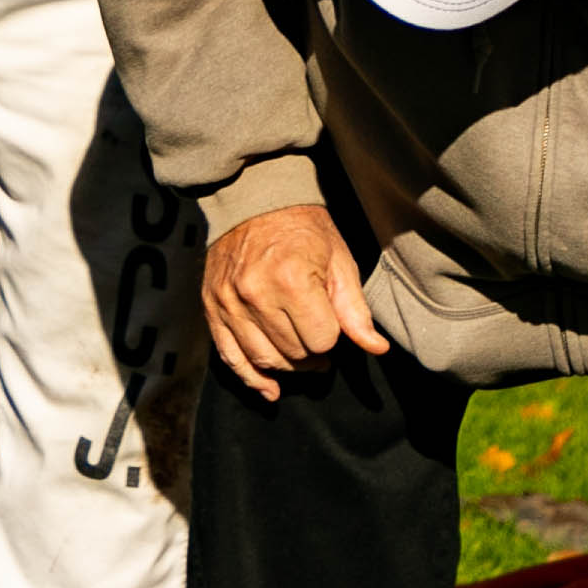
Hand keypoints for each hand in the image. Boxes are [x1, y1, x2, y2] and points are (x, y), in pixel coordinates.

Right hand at [202, 200, 383, 396]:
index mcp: (292, 279)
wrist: (253, 198)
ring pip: (264, 359)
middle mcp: (256, 294)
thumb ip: (355, 309)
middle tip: (319, 337)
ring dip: (288, 364)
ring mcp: (229, 302)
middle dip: (312, 352)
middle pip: (293, 353)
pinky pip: (229, 356)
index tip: (332, 319)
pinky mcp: (211, 306)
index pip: (322, 340)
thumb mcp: (339, 260)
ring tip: (301, 352)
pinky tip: (269, 389)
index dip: (333, 336)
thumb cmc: (304, 228)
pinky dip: (250, 377)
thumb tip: (376, 348)